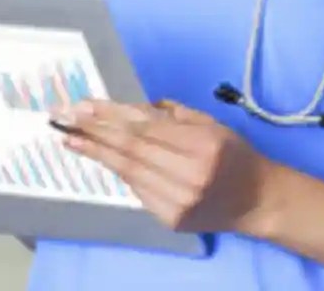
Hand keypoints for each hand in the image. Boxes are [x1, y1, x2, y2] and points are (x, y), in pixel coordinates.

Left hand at [54, 99, 279, 234]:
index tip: (83, 105)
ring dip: (97, 153)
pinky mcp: (171, 219)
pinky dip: (119, 171)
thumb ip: (170, 116)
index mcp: (203, 145)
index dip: (110, 116)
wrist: (258, 200)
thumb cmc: (235, 154)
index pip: (145, 128)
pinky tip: (100, 157)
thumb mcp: (210, 123)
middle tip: (65, 117)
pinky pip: (137, 190)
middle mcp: (190, 175)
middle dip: (95, 131)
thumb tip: (127, 109)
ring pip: (129, 171)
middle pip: (131, 149)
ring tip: (71, 138)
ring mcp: (179, 201)